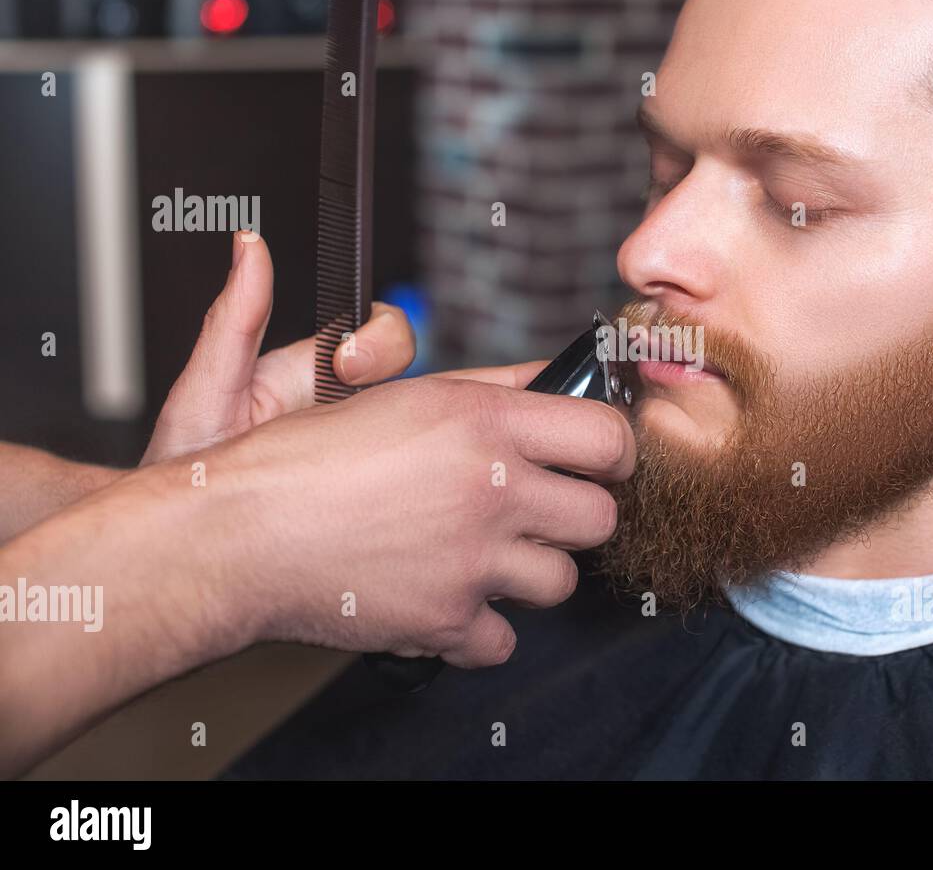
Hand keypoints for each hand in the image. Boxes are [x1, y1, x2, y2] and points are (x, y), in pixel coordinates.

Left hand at [141, 232, 415, 464]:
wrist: (187, 547)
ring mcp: (361, 446)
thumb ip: (232, 319)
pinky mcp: (374, 486)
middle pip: (409, 370)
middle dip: (394, 376)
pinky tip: (385, 478)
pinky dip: (419, 469)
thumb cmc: (187, 469)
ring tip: (353, 452)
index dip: (376, 337)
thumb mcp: (205, 391)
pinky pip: (415, 470)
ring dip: (410, 427)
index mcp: (308, 372)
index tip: (347, 364)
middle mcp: (341, 406)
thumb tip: (248, 247)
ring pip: (420, 419)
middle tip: (353, 402)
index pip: (371, 328)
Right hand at [185, 367, 635, 668]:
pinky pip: (504, 641)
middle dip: (575, 516)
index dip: (612, 452)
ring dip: (528, 573)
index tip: (600, 462)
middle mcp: (490, 489)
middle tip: (539, 512)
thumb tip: (550, 375)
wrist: (237, 532)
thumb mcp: (405, 394)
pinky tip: (448, 597)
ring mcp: (473, 560)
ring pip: (562, 581)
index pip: (608, 438)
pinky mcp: (446, 620)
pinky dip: (478, 629)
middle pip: (600, 518)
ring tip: (482, 555)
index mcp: (485, 422)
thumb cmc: (307, 457)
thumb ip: (491, 386)